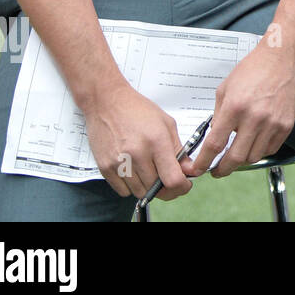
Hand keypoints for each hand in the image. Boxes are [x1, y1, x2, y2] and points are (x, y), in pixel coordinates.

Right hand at [83, 85, 191, 200]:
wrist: (106, 102)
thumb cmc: (138, 110)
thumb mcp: (167, 124)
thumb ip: (179, 150)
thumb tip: (189, 171)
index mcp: (156, 142)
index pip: (172, 179)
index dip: (182, 187)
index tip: (185, 185)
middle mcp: (137, 155)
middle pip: (156, 189)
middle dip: (167, 188)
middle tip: (169, 179)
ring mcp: (119, 163)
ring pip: (140, 193)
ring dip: (149, 188)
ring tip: (151, 172)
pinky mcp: (105, 168)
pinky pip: (123, 191)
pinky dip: (132, 187)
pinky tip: (135, 172)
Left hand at [183, 38, 294, 178]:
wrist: (281, 59)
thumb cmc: (253, 70)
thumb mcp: (225, 89)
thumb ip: (219, 115)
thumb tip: (215, 137)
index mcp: (235, 107)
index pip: (215, 144)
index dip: (204, 161)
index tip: (199, 168)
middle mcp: (255, 117)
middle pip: (235, 158)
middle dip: (223, 169)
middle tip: (217, 170)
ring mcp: (273, 122)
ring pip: (253, 157)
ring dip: (242, 159)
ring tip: (237, 153)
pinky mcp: (286, 125)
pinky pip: (270, 149)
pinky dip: (260, 150)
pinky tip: (254, 143)